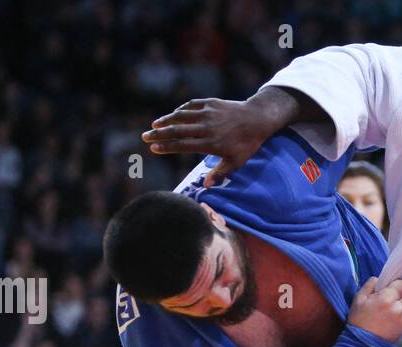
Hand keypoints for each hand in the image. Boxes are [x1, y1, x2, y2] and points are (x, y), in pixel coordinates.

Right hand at [141, 97, 275, 184]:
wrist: (257, 119)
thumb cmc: (247, 144)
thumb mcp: (236, 162)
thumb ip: (220, 173)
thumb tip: (206, 186)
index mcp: (210, 143)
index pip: (183, 145)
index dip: (167, 147)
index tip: (153, 148)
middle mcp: (206, 128)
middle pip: (177, 130)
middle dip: (159, 134)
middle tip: (144, 137)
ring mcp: (207, 113)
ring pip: (181, 116)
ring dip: (166, 120)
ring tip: (154, 125)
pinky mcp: (210, 103)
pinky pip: (191, 105)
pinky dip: (180, 110)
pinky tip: (173, 114)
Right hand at [348, 277, 401, 341]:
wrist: (363, 344)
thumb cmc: (359, 320)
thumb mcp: (359, 299)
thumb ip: (370, 285)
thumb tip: (379, 279)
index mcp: (387, 298)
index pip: (401, 283)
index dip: (394, 285)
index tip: (386, 290)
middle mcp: (398, 307)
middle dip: (394, 297)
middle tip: (381, 305)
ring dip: (396, 308)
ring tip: (384, 316)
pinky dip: (397, 317)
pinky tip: (387, 323)